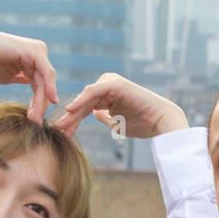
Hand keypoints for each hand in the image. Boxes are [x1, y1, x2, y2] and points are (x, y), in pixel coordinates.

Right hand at [0, 22, 58, 121]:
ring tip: (36, 118)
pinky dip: (49, 88)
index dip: (38, 103)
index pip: (40, 85)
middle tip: (36, 123)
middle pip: (44, 84)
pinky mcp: (35, 51)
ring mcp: (37, 51)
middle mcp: (37, 53)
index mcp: (31, 59)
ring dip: (42, 101)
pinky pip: (46, 73)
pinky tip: (50, 101)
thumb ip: (22, 80)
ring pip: (45, 81)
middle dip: (40, 105)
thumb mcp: (8, 76)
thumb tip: (33, 89)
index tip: (34, 120)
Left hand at [52, 72, 187, 139]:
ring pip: (86, 98)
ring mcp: (111, 83)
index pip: (85, 108)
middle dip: (70, 118)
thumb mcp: (117, 122)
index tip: (63, 134)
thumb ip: (104, 116)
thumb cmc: (142, 124)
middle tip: (58, 130)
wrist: (160, 121)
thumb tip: (93, 113)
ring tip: (62, 125)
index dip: (73, 121)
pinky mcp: (115, 83)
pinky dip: (81, 100)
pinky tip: (71, 111)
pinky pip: (93, 92)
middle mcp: (108, 86)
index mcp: (108, 94)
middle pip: (83, 103)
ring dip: (73, 112)